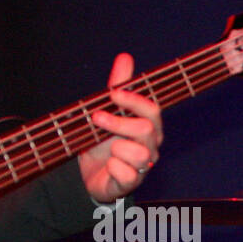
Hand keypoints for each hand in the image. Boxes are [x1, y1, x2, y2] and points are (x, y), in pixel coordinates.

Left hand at [77, 53, 163, 203]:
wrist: (89, 174)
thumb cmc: (103, 141)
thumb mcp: (107, 111)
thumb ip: (118, 87)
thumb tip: (126, 57)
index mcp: (148, 128)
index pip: (152, 111)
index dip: (134, 101)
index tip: (112, 94)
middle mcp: (151, 146)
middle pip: (146, 130)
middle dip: (118, 122)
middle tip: (96, 118)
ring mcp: (144, 167)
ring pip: (141, 154)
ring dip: (116, 148)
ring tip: (106, 148)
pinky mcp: (132, 184)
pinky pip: (128, 175)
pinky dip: (113, 168)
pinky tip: (108, 166)